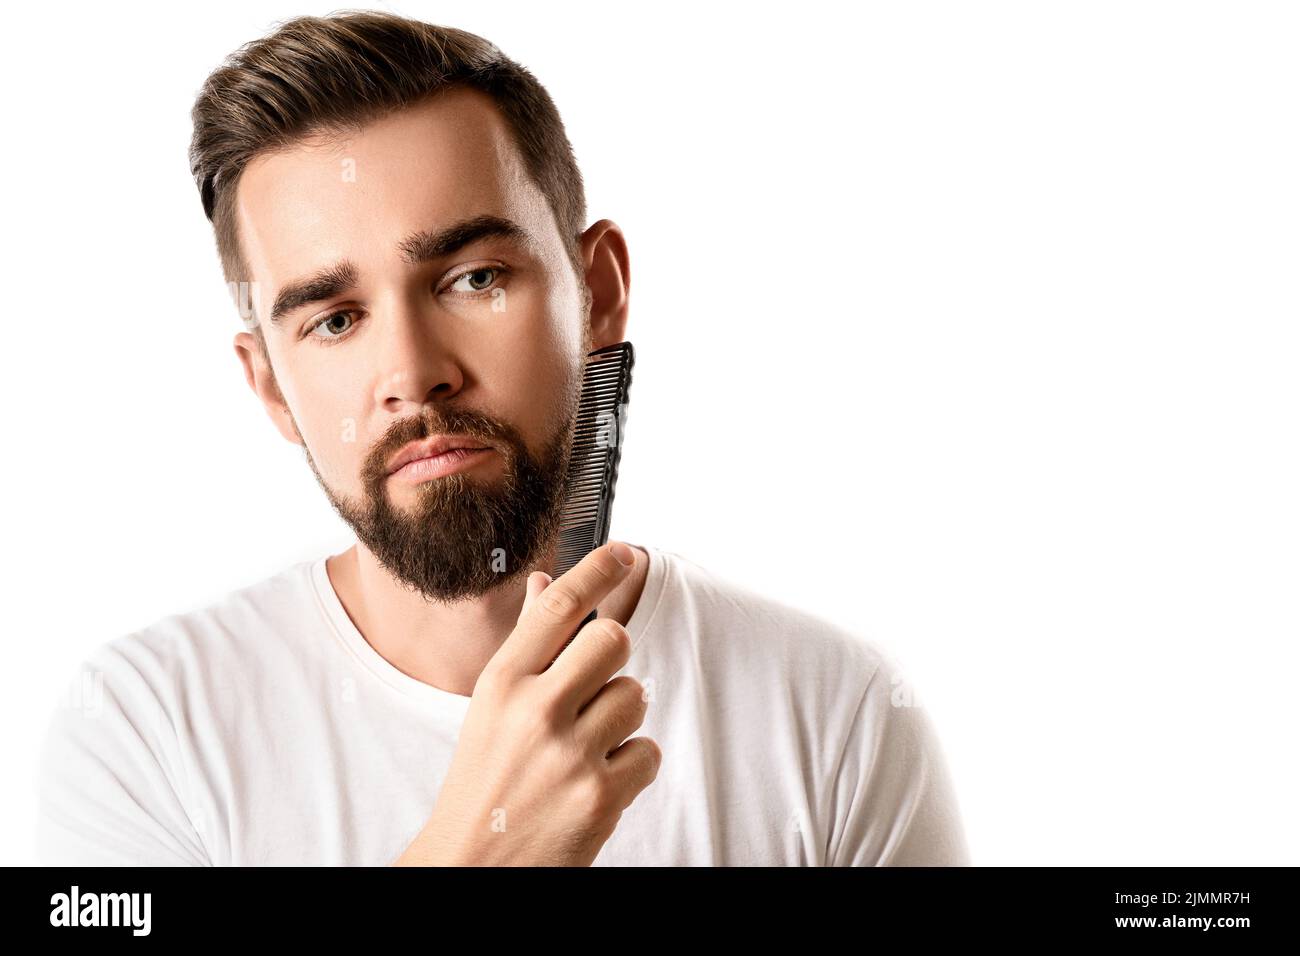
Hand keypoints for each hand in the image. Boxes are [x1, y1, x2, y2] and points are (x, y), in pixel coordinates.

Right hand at [394, 540, 661, 865]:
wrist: (472, 867)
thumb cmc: (484, 783)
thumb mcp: (490, 707)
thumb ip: (526, 644)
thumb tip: (547, 582)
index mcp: (502, 683)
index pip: (558, 605)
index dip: (598, 569)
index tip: (625, 551)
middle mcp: (535, 711)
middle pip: (613, 639)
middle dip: (613, 658)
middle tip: (595, 685)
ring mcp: (571, 753)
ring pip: (636, 696)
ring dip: (622, 718)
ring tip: (587, 746)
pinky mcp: (602, 795)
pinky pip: (648, 750)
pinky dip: (631, 766)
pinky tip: (597, 780)